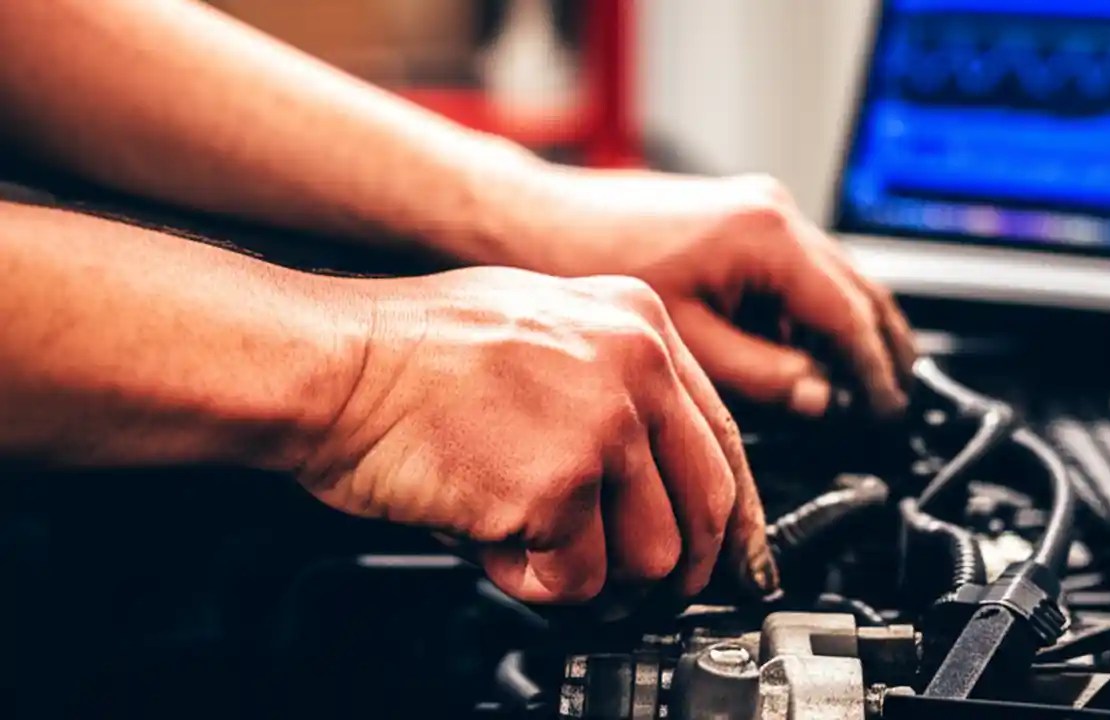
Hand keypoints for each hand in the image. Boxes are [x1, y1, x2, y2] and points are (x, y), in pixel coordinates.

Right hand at [299, 267, 774, 603]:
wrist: (334, 362)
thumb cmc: (412, 351)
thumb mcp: (540, 329)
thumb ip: (612, 389)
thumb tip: (650, 484)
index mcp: (639, 322)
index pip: (723, 437)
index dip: (729, 514)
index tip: (731, 556)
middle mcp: (637, 365)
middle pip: (706, 505)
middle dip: (675, 568)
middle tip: (638, 592)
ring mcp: (604, 421)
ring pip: (650, 555)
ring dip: (590, 572)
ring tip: (527, 537)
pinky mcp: (561, 482)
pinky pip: (579, 578)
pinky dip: (533, 579)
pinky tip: (491, 534)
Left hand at [507, 170, 916, 416]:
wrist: (538, 221)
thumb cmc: (594, 267)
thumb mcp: (688, 340)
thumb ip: (763, 374)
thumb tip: (820, 396)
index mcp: (767, 236)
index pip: (850, 314)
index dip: (875, 370)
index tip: (887, 410)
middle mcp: (772, 212)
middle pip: (857, 289)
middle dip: (881, 347)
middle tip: (893, 399)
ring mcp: (758, 209)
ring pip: (830, 279)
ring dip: (845, 330)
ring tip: (853, 386)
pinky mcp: (738, 217)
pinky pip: (794, 270)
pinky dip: (806, 312)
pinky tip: (795, 352)